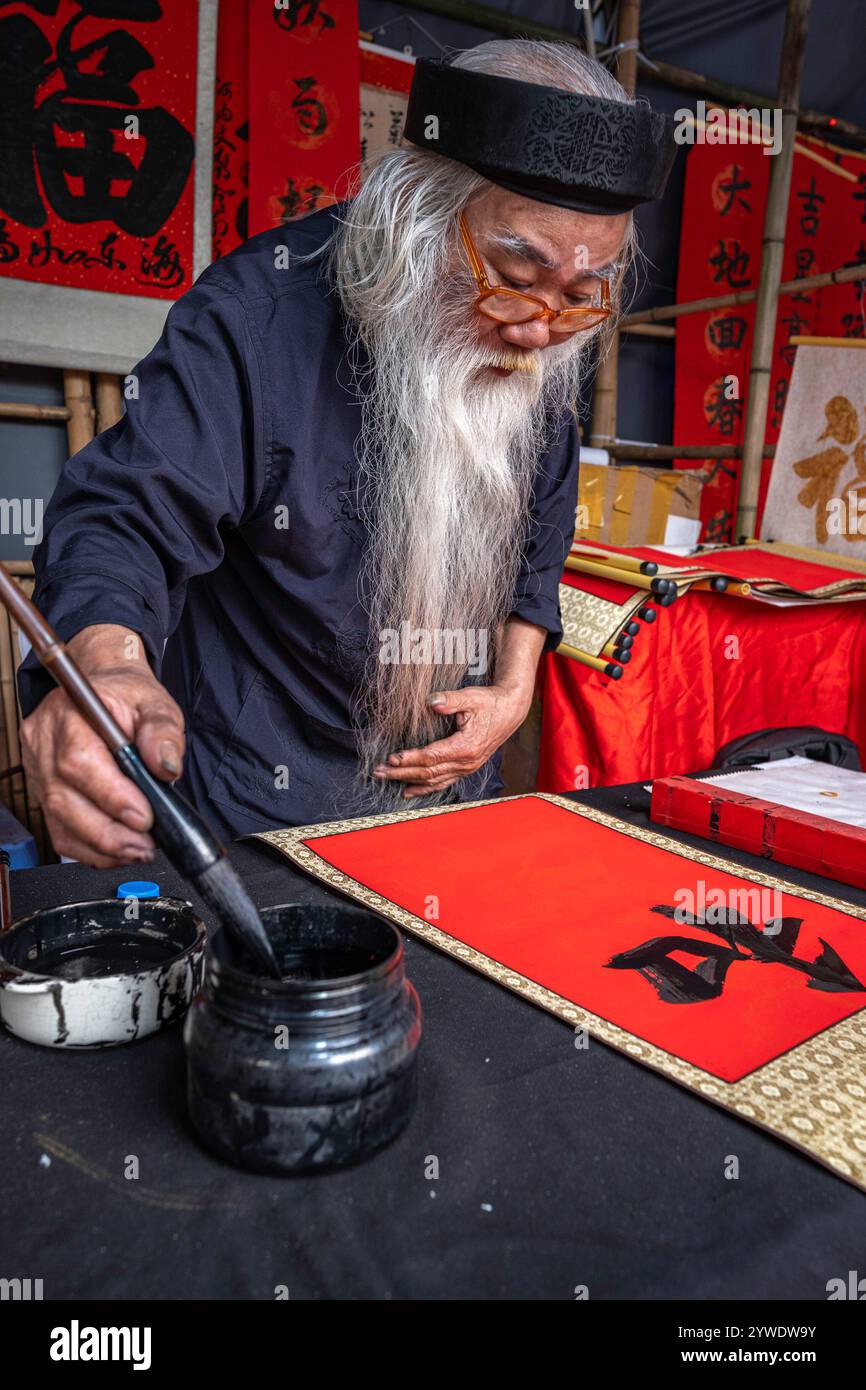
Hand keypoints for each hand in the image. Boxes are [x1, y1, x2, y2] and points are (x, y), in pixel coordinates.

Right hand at [20, 625, 185, 867]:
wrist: (105, 692)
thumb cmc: (128, 697)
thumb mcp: (156, 703)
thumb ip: (163, 732)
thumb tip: (167, 766)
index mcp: (70, 712)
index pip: (80, 761)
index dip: (111, 796)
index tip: (144, 816)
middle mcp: (44, 741)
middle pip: (63, 798)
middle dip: (107, 831)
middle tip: (145, 844)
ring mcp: (39, 769)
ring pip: (58, 820)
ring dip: (100, 845)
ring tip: (137, 850)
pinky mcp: (43, 791)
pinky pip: (59, 830)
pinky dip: (89, 849)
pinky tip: (117, 850)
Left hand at [372, 683, 531, 799]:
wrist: (510, 711)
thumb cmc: (490, 702)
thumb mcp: (471, 696)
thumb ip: (450, 700)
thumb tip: (431, 702)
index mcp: (466, 747)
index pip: (431, 757)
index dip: (410, 759)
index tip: (391, 758)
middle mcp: (466, 762)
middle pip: (428, 772)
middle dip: (401, 772)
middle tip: (379, 771)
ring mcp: (467, 768)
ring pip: (433, 780)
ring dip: (408, 781)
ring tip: (387, 779)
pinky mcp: (466, 768)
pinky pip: (443, 782)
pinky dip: (424, 788)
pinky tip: (408, 791)